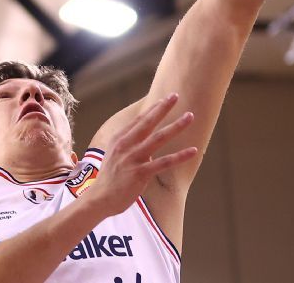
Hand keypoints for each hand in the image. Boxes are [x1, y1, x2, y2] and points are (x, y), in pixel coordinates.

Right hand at [82, 94, 197, 218]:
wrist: (100, 198)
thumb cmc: (109, 179)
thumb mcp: (113, 155)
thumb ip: (126, 145)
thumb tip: (140, 138)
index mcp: (119, 139)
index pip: (139, 120)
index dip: (153, 108)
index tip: (165, 99)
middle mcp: (126, 145)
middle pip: (148, 122)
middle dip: (163, 108)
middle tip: (176, 95)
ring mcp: (133, 158)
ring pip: (159, 138)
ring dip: (176, 126)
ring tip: (190, 116)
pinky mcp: (140, 173)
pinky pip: (164, 162)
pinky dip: (180, 156)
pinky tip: (193, 151)